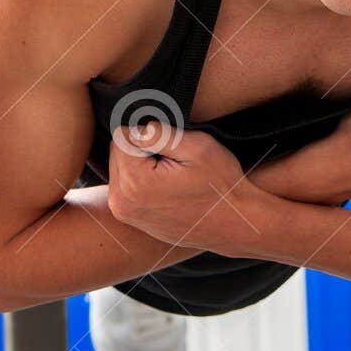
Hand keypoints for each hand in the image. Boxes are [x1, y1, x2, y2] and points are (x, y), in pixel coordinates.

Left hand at [107, 127, 262, 255]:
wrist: (233, 223)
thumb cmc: (220, 185)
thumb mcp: (198, 148)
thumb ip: (160, 133)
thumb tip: (136, 127)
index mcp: (134, 182)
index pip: (121, 136)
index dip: (149, 135)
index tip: (172, 150)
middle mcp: (121, 202)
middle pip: (117, 152)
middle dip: (142, 150)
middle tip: (175, 163)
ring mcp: (124, 213)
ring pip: (121, 166)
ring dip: (142, 165)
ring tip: (172, 176)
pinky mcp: (130, 218)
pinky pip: (126, 184)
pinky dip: (143, 180)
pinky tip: (167, 188)